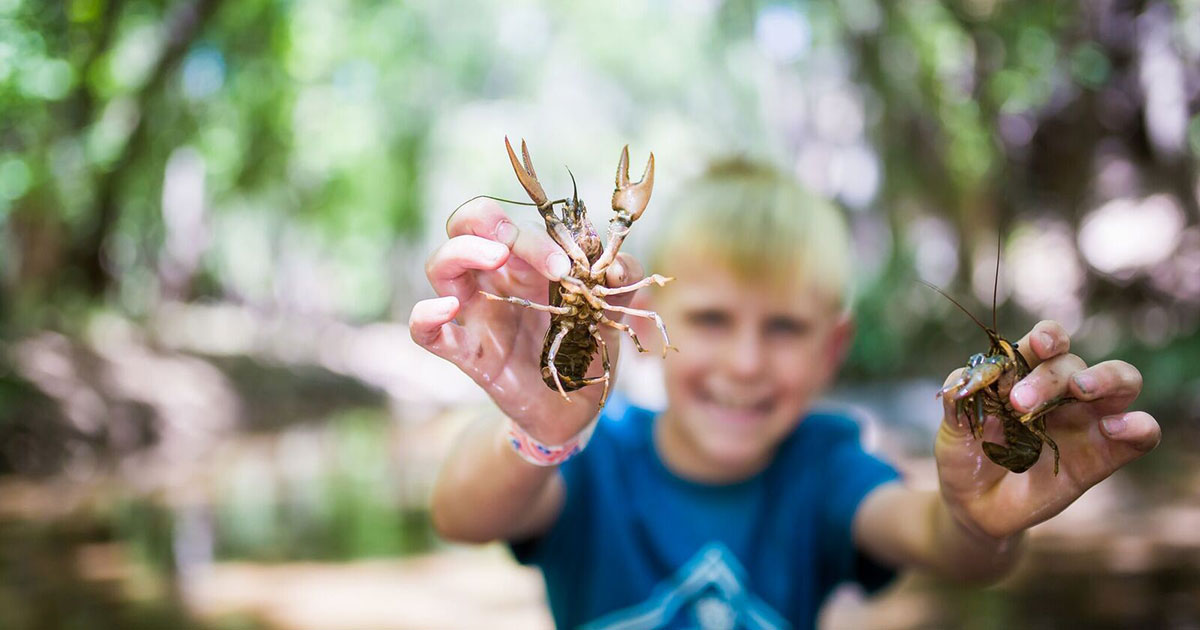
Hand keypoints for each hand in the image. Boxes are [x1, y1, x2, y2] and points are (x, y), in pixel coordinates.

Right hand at [408, 198, 642, 443]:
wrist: (575, 408)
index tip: (566, 265)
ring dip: (460, 252)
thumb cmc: (586, 348)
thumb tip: (617, 265)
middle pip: (464, 225)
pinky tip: (446, 309)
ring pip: (440, 266)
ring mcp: (477, 313)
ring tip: (494, 259)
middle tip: (511, 243)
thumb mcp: (613, 310)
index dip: (535, 232)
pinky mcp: (467, 352)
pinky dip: (425, 316)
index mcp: (528, 262)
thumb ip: (624, 279)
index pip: (516, 221)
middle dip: (486, 221)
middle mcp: (496, 279)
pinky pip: (425, 331)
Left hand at [934, 320, 1160, 539]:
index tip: (1037, 346)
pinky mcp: (1104, 456)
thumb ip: (959, 400)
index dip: (1048, 337)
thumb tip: (963, 380)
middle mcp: (1062, 392)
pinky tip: (1117, 427)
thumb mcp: (952, 428)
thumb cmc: (966, 455)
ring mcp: (1086, 421)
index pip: (1047, 343)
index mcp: (1026, 374)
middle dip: (1052, 375)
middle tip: (1020, 402)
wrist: (974, 504)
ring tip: (1082, 390)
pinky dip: (1140, 426)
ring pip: (1122, 383)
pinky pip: (1141, 435)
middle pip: (1075, 364)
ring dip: (1106, 379)